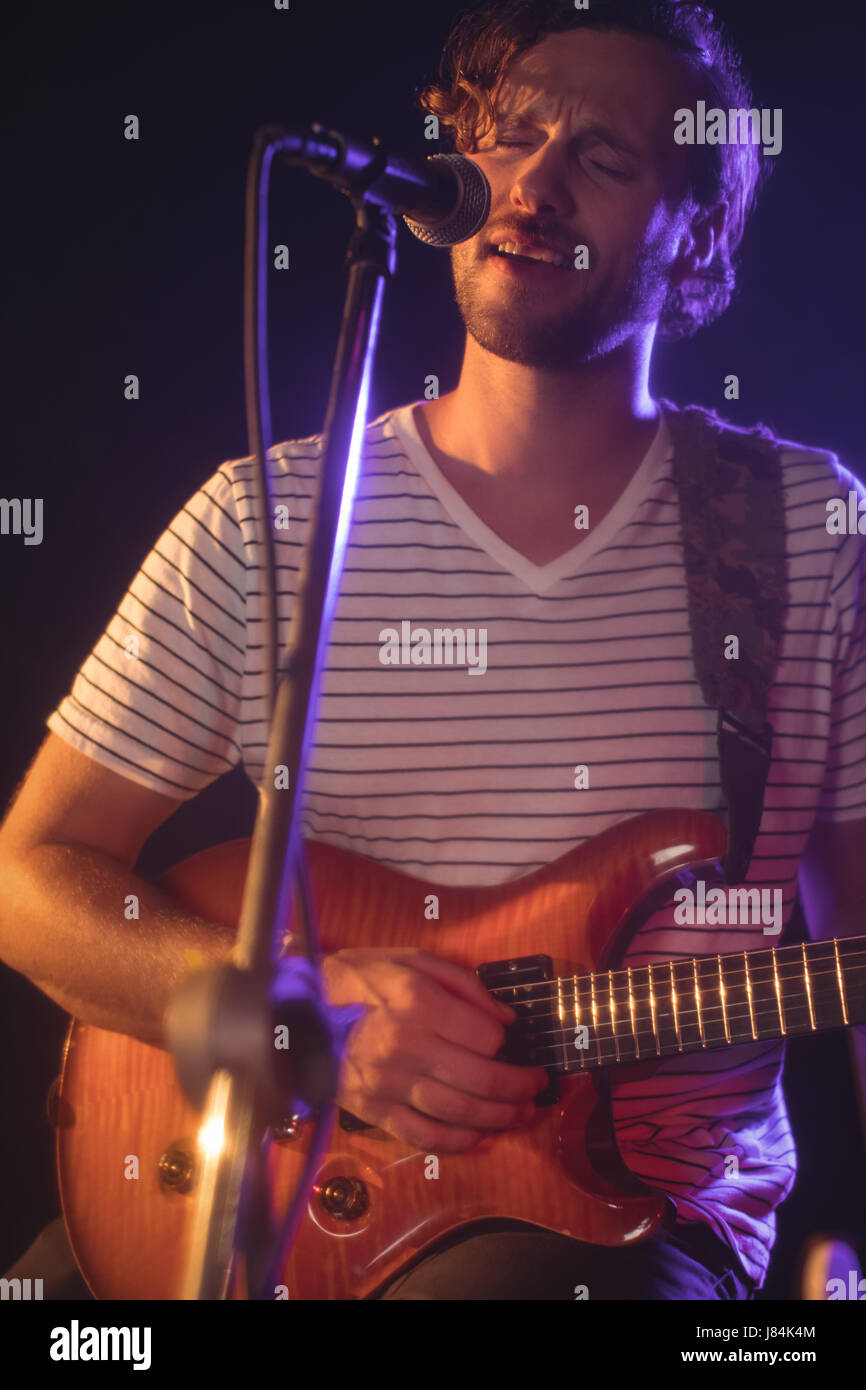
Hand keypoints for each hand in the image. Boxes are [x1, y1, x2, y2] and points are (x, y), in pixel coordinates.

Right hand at [322, 948, 548, 1152]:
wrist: (297, 1010)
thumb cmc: (358, 978)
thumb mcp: (410, 959)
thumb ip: (462, 983)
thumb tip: (506, 1017)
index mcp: (416, 1003)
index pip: (485, 1036)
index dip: (506, 1042)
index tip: (512, 1042)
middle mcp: (405, 1046)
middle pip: (482, 1078)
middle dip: (519, 1086)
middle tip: (537, 1085)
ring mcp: (388, 1083)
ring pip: (459, 1111)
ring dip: (500, 1117)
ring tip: (522, 1113)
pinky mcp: (373, 1110)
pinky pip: (424, 1136)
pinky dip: (458, 1142)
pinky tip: (479, 1136)